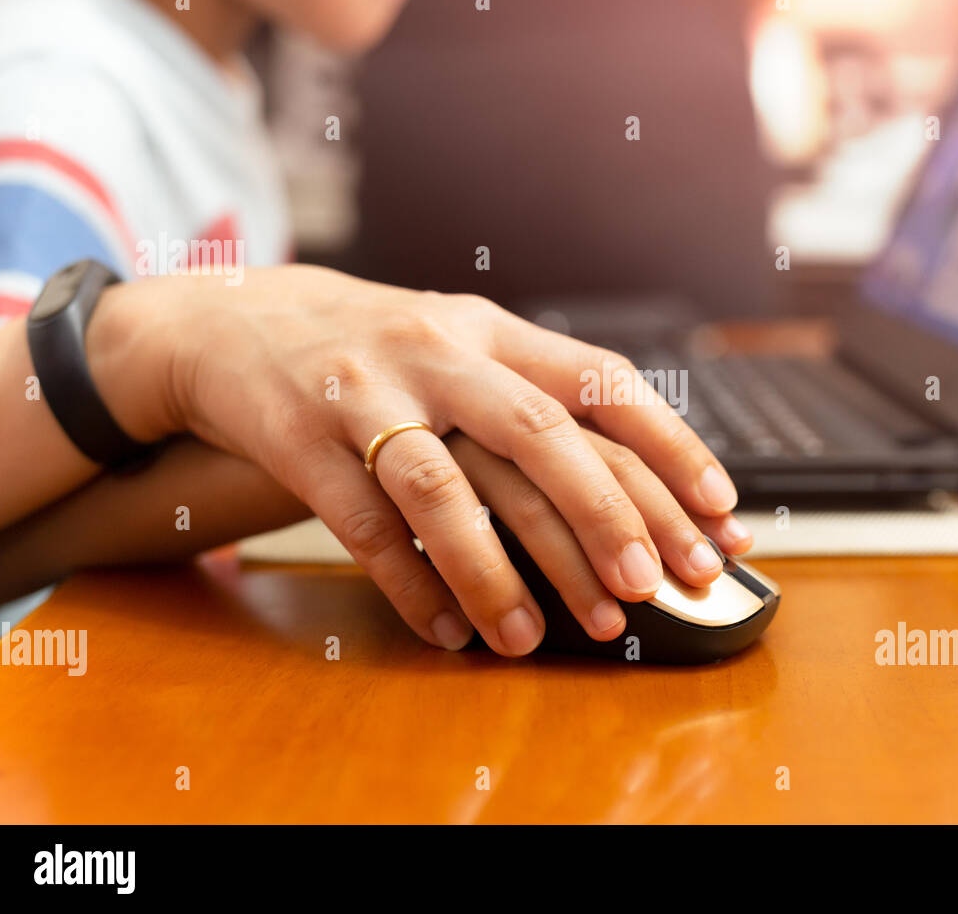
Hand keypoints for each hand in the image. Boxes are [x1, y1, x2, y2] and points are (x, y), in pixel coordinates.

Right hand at [112, 266, 751, 655]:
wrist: (238, 320)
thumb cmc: (378, 351)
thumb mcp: (462, 345)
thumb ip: (534, 397)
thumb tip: (636, 486)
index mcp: (493, 329)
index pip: (602, 381)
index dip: (671, 445)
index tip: (720, 511)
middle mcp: (440, 351)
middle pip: (539, 434)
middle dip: (606, 516)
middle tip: (653, 587)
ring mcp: (367, 392)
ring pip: (445, 490)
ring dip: (499, 572)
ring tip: (538, 638)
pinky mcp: (301, 439)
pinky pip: (364, 526)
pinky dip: (412, 586)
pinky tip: (451, 631)